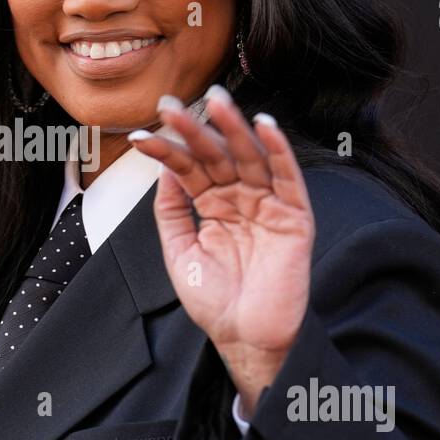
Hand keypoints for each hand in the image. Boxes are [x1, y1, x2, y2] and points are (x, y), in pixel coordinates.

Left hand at [128, 85, 315, 414]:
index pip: (190, 168)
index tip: (144, 132)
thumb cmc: (214, 300)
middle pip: (218, 155)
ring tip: (214, 102)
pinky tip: (264, 125)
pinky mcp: (295, 218)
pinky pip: (288, 178)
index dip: (169, 149)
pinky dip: (279, 150)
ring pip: (251, 157)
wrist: (244, 337)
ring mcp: (269, 206)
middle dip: (196, 129)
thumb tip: (166, 169)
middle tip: (173, 104)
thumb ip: (172, 210)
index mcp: (214, 206)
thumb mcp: (179, 251)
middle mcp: (241, 199)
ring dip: (234, 128)